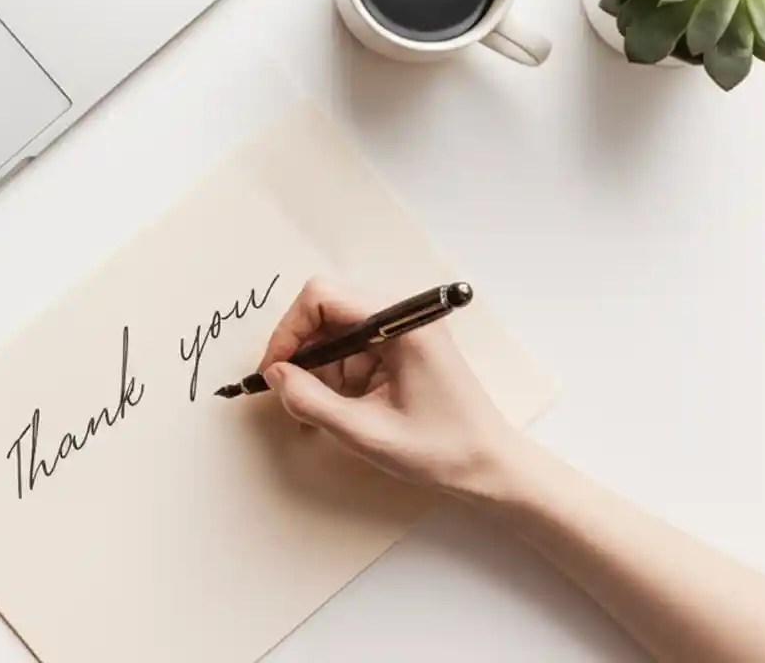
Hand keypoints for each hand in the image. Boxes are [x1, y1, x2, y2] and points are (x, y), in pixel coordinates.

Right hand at [259, 279, 519, 496]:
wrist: (489, 466)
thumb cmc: (440, 451)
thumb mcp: (366, 433)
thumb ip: (312, 402)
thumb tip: (274, 376)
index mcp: (402, 324)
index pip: (323, 297)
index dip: (289, 330)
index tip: (275, 371)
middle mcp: (403, 316)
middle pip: (327, 310)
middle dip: (302, 352)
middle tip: (290, 394)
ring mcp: (404, 330)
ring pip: (336, 332)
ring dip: (319, 370)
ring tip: (320, 414)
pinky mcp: (402, 348)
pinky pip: (353, 349)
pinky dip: (337, 377)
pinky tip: (341, 410)